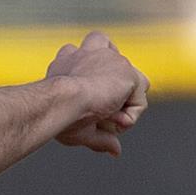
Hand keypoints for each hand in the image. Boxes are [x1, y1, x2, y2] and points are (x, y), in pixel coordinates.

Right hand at [47, 31, 149, 157]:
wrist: (61, 101)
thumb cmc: (57, 115)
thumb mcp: (76, 128)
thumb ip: (98, 136)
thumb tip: (116, 151)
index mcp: (65, 63)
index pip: (74, 52)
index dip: (81, 67)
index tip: (81, 91)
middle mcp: (86, 54)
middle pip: (102, 43)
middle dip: (109, 64)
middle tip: (103, 93)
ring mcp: (110, 61)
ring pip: (130, 77)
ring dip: (125, 101)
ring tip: (108, 117)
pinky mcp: (129, 74)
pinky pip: (138, 101)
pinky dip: (130, 115)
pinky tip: (115, 121)